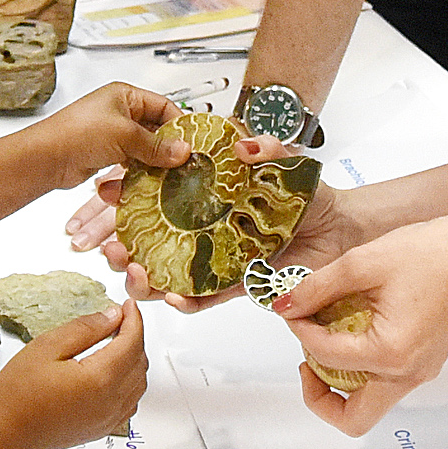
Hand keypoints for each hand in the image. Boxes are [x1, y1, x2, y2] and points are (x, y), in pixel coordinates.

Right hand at [0, 301, 146, 448]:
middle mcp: (111, 401)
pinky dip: (130, 383)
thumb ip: (85, 328)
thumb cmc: (17, 394)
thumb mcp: (47, 346)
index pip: (132, 342)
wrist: (5, 434)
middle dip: (135, 337)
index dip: (134, 319)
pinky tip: (114, 372)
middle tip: (121, 319)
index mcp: (100, 379)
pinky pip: (131, 402)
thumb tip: (112, 316)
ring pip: (139, 383)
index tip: (128, 306)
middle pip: (140, 362)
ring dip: (135, 359)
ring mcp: (109, 419)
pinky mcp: (103, 429)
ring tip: (118, 342)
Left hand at [19, 83, 189, 192]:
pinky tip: (136, 181)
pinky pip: (130, 164)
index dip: (179, 124)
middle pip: (155, 131)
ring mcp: (113, 135)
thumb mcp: (124, 135)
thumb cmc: (75, 134)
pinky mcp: (106, 155)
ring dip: (149, 164)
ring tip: (158, 176)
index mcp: (125, 96)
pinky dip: (134, 173)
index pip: (163, 106)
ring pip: (144, 150)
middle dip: (165, 149)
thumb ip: (156, 145)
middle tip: (179, 164)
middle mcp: (120, 113)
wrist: (45, 159)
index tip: (192, 143)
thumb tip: (182, 150)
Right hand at [91, 134, 364, 312]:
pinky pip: (206, 298)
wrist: (341, 227)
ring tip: (138, 274)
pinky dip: (188, 301)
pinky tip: (175, 297)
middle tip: (112, 247)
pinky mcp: (237, 284)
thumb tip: (243, 147)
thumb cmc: (307, 194)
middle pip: (150, 242)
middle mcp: (203, 230)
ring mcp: (217, 259)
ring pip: (168, 275)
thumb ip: (268, 149)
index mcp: (204, 197)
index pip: (154, 196)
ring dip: (146, 279)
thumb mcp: (285, 162)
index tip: (107, 190)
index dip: (126, 196)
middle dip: (123, 247)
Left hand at [272, 211, 447, 435]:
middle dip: (318, 396)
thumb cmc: (430, 253)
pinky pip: (383, 382)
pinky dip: (359, 368)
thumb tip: (286, 306)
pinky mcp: (424, 364)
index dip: (300, 332)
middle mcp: (408, 374)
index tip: (293, 309)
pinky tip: (352, 331)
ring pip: (368, 403)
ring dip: (339, 381)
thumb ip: (318, 288)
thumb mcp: (362, 263)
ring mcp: (419, 373)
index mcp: (391, 354)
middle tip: (304, 361)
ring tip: (328, 339)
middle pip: (351, 417)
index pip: (326, 357)